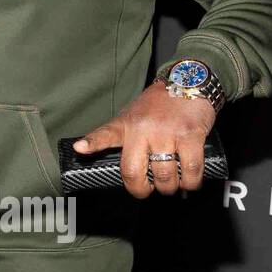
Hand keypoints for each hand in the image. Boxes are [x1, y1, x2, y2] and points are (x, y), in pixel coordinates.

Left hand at [72, 80, 216, 197]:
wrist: (188, 81)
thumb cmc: (157, 104)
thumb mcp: (131, 116)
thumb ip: (118, 137)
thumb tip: (95, 154)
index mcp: (126, 124)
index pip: (105, 134)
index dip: (92, 143)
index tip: (80, 148)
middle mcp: (143, 128)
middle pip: (134, 171)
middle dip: (141, 189)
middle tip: (148, 190)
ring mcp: (167, 132)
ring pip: (164, 175)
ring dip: (168, 187)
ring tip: (170, 185)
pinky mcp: (191, 135)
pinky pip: (191, 168)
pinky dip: (191, 182)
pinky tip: (190, 181)